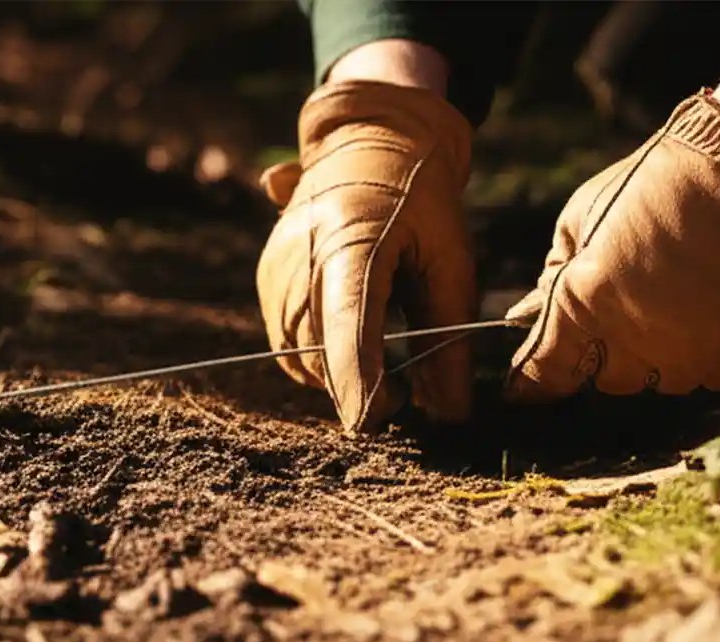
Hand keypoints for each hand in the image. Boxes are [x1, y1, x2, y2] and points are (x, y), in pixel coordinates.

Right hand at [257, 80, 475, 432]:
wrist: (370, 141)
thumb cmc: (423, 201)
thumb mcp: (452, 263)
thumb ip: (449, 342)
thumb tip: (450, 415)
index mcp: (353, 244)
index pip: (348, 332)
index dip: (359, 386)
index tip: (375, 422)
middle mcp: (301, 259)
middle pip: (322, 357)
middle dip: (361, 386)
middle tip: (409, 390)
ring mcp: (276, 271)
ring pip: (300, 359)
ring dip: (340, 372)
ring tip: (384, 354)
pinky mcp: (267, 279)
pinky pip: (288, 345)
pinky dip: (321, 354)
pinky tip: (354, 328)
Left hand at [506, 91, 719, 401]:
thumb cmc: (651, 182)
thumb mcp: (580, 218)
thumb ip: (552, 275)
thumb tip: (525, 316)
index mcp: (584, 306)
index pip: (547, 371)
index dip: (534, 381)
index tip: (526, 386)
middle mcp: (634, 341)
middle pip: (604, 379)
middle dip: (601, 352)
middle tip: (618, 310)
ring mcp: (690, 354)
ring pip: (657, 381)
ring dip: (653, 355)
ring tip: (668, 304)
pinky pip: (711, 378)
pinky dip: (704, 356)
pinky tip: (707, 317)